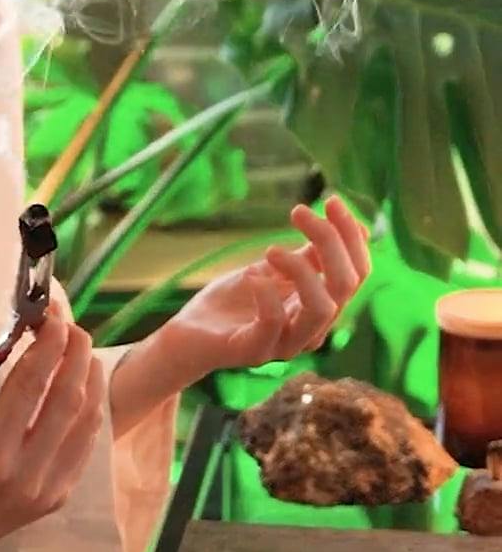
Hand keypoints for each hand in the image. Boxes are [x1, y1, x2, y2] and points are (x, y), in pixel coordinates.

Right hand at [0, 307, 106, 551]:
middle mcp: (24, 477)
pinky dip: (88, 410)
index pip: (30, 386)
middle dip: (74, 353)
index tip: (51, 315)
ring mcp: (46, 492)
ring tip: (79, 348)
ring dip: (88, 379)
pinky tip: (81, 386)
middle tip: (69, 323)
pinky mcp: (55, 500)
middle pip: (67, 400)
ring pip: (85, 423)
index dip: (47, 345)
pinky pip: (83, 447)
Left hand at [167, 195, 371, 378]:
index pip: (357, 274)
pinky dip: (266, 294)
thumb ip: (313, 255)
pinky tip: (251, 276)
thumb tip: (360, 228)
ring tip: (271, 249)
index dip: (351, 236)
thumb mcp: (276, 268)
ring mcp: (286, 344)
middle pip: (345, 285)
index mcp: (320, 306)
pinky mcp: (254, 351)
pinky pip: (273, 323)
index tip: (331, 200)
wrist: (190, 335)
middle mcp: (311, 329)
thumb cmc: (236, 301)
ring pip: (321, 308)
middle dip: (330, 241)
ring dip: (301, 268)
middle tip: (298, 211)